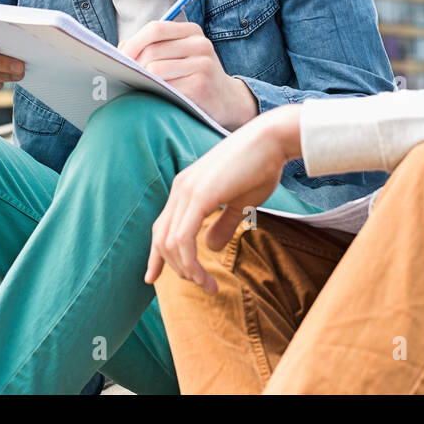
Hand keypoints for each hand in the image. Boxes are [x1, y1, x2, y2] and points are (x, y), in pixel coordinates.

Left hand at [119, 20, 258, 129]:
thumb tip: (120, 49)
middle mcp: (200, 44)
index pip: (155, 28)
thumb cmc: (194, 76)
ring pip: (155, 69)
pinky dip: (155, 91)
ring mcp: (203, 64)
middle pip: (152, 50)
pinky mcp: (200, 85)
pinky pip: (165, 87)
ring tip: (141, 85)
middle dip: (133, 64)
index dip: (133, 42)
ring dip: (142, 79)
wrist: (228, 100)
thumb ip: (154, 46)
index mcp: (192, 31)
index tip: (119, 56)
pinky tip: (157, 95)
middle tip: (127, 76)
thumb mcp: (180, 54)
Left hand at [144, 104, 302, 292]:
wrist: (272, 139)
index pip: (161, 227)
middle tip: (202, 284)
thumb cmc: (260, 167)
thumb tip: (211, 247)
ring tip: (207, 284)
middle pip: (162, 238)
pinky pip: (184, 238)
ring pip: (171, 242)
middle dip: (175, 267)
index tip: (151, 278)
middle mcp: (180, 188)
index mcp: (185, 188)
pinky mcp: (199, 196)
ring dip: (186, 270)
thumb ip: (223, 223)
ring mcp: (187, 191)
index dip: (156, 255)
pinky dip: (190, 261)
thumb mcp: (239, 202)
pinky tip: (203, 275)